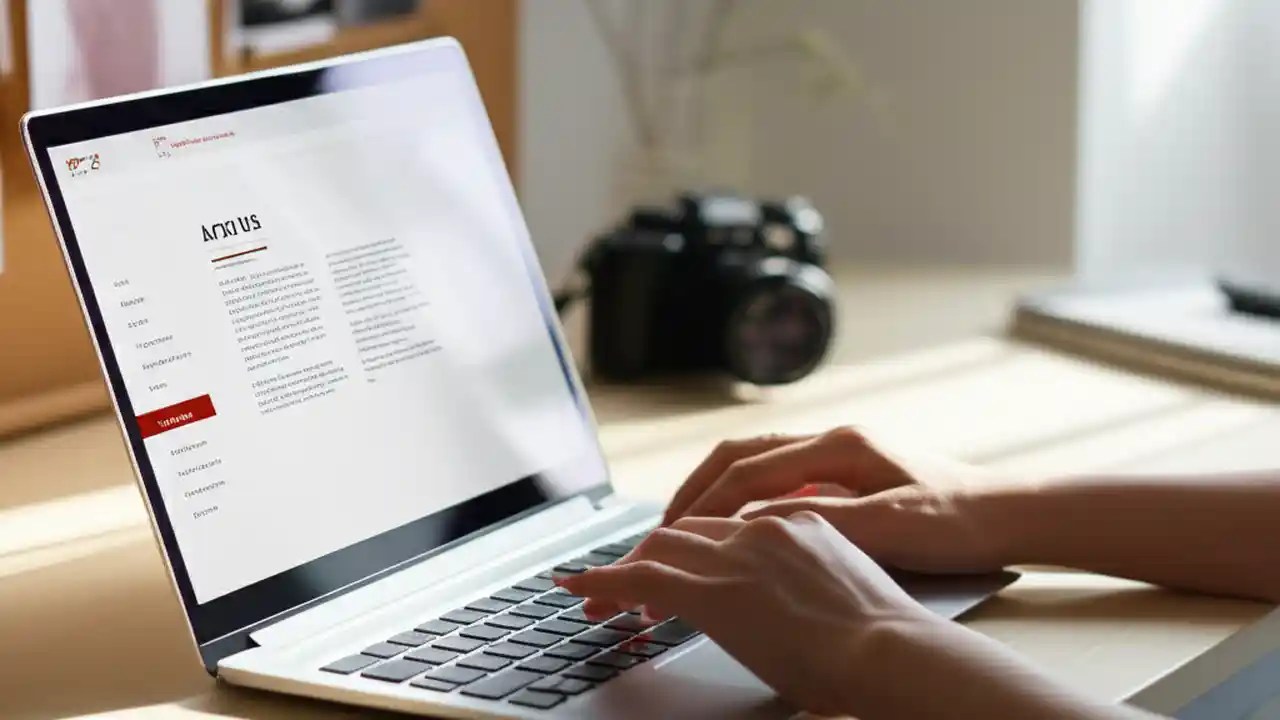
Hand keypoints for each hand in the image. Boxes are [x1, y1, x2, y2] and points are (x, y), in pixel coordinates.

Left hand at [559, 513, 939, 715]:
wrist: (887, 649)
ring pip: (661, 546)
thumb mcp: (847, 587)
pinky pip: (643, 576)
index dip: (694, 543)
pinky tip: (581, 588)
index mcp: (797, 524)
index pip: (727, 525)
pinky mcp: (710, 586)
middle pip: (686, 528)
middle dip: (651, 553)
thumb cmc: (882, 638)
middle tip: (625, 582)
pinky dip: (604, 579)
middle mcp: (760, 529)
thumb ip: (814, 577)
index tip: (680, 565)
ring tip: (598, 594)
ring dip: (625, 568)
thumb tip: (797, 602)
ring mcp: (733, 554)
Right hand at [663, 426, 1010, 573]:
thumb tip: (755, 519)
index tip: (674, 533)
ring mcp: (842, 454)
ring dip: (719, 490)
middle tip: (664, 527)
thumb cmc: (961, 521)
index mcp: (841, 447)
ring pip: (758, 462)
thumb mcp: (892, 526)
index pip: (750, 470)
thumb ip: (822, 521)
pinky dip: (747, 497)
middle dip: (698, 489)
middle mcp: (835, 440)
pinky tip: (741, 527)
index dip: (706, 502)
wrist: (1011, 514)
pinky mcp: (850, 473)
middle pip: (742, 454)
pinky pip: (780, 477)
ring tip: (689, 526)